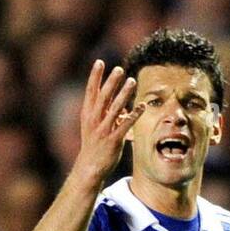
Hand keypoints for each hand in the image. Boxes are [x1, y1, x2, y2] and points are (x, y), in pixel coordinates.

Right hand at [75, 60, 144, 183]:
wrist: (90, 168)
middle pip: (102, 97)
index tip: (99, 62)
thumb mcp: (95, 126)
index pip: (90, 92)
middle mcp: (94, 120)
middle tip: (119, 69)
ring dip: (123, 94)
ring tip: (132, 81)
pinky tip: (142, 106)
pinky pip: (125, 125)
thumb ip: (107, 113)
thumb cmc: (94, 145)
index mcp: (87, 114)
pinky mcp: (113, 140)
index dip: (94, 76)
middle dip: (110, 82)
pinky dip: (134, 115)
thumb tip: (122, 104)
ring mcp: (103, 130)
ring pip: (114, 109)